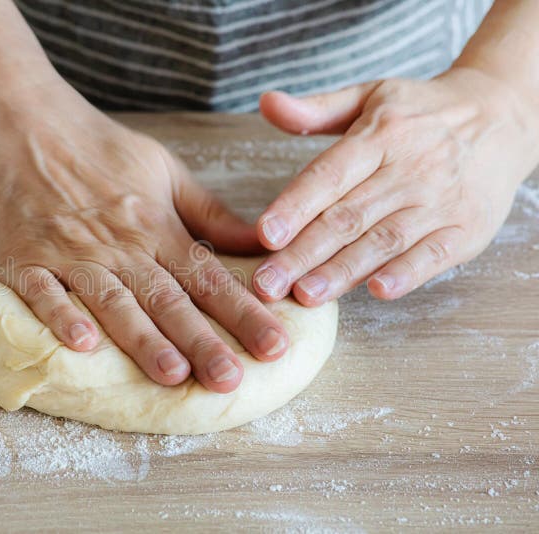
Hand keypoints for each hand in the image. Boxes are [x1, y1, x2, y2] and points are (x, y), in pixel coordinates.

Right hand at [0, 84, 288, 392]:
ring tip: (172, 374)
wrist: (18, 121)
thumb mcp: (163, 169)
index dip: (243, 313)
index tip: (275, 346)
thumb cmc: (96, 149)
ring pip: (113, 302)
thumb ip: (209, 213)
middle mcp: (118, 244)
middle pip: (167, 300)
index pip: (208, 277)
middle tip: (230, 380)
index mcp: (156, 226)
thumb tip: (260, 242)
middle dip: (202, 341)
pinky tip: (81, 344)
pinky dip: (60, 316)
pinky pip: (42, 292)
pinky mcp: (23, 258)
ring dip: (142, 339)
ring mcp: (69, 252)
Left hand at [252, 67, 538, 305]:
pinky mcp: (466, 229)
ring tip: (306, 295)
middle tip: (267, 283)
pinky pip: (434, 255)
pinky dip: (407, 274)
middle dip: (303, 253)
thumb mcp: (370, 96)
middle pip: (347, 217)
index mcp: (379, 135)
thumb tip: (266, 103)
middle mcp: (410, 168)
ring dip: (342, 271)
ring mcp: (440, 201)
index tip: (264, 234)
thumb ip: (316, 109)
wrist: (504, 115)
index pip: (329, 175)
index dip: (295, 206)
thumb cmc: (422, 112)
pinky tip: (377, 291)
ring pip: (383, 240)